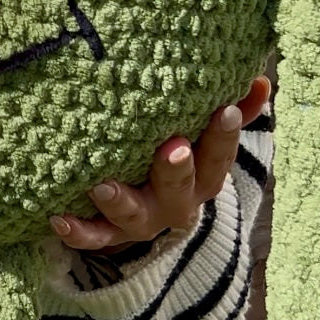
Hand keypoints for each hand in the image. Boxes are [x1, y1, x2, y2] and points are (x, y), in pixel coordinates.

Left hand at [50, 76, 270, 251]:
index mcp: (202, 179)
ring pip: (134, 217)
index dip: (225, 138)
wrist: (141, 212)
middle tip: (173, 148)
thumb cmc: (174, 158)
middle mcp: (176, 204)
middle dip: (177, 171)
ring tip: (103, 185)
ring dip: (120, 202)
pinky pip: (93, 238)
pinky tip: (58, 216)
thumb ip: (232, 109)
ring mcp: (142, 222)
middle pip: (180, 191)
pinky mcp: (108, 236)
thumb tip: (261, 81)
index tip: (225, 109)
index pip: (219, 159)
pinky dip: (77, 231)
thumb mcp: (202, 137)